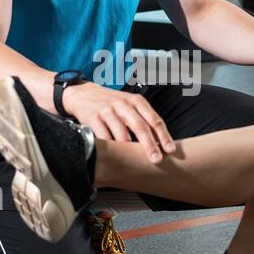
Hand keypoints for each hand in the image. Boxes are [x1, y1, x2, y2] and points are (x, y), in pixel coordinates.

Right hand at [60, 82, 174, 162]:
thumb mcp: (130, 106)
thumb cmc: (112, 104)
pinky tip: (115, 155)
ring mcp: (107, 110)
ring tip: (133, 160)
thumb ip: (144, 120)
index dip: (164, 136)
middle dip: (150, 145)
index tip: (170, 150)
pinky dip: (110, 147)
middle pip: (140, 127)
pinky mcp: (93, 117)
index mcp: (136, 101)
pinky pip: (104, 136)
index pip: (154, 119)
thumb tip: (161, 144)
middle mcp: (123, 104)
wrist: (84, 94)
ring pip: (121, 134)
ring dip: (129, 149)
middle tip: (157, 160)